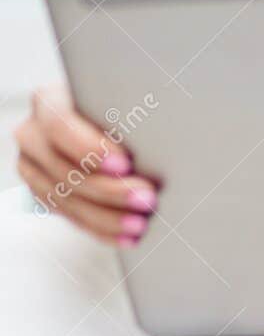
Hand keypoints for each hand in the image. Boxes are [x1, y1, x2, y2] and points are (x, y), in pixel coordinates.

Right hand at [14, 83, 158, 246]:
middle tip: (146, 198)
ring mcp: (33, 166)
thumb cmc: (115, 105)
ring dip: (107, 217)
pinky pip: (71, 217)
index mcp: (48, 102)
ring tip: (140, 223)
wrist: (96, 119)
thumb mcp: (117, 99)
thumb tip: (160, 138)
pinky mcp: (42, 192)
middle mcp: (32, 135)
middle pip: (65, 169)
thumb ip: (124, 112)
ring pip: (67, 199)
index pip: (60, 126)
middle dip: (110, 190)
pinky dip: (101, 229)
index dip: (90, 148)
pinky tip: (127, 236)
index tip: (125, 164)